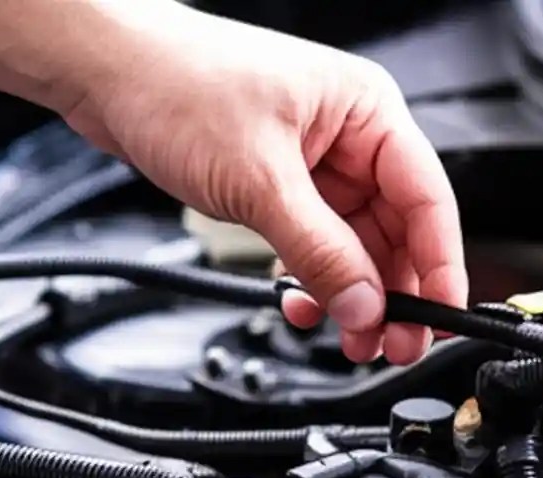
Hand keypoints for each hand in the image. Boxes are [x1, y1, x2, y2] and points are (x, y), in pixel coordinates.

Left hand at [62, 5, 466, 363]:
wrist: (104, 68)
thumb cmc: (176, 80)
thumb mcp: (259, 180)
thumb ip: (320, 252)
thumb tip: (366, 304)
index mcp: (367, 111)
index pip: (426, 199)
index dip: (438, 264)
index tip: (438, 317)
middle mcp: (351, 137)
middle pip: (396, 230)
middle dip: (392, 292)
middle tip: (390, 344)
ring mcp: (317, 163)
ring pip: (356, 245)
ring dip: (353, 295)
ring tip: (349, 337)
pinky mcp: (283, 185)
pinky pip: (316, 245)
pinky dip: (313, 279)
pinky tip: (303, 305)